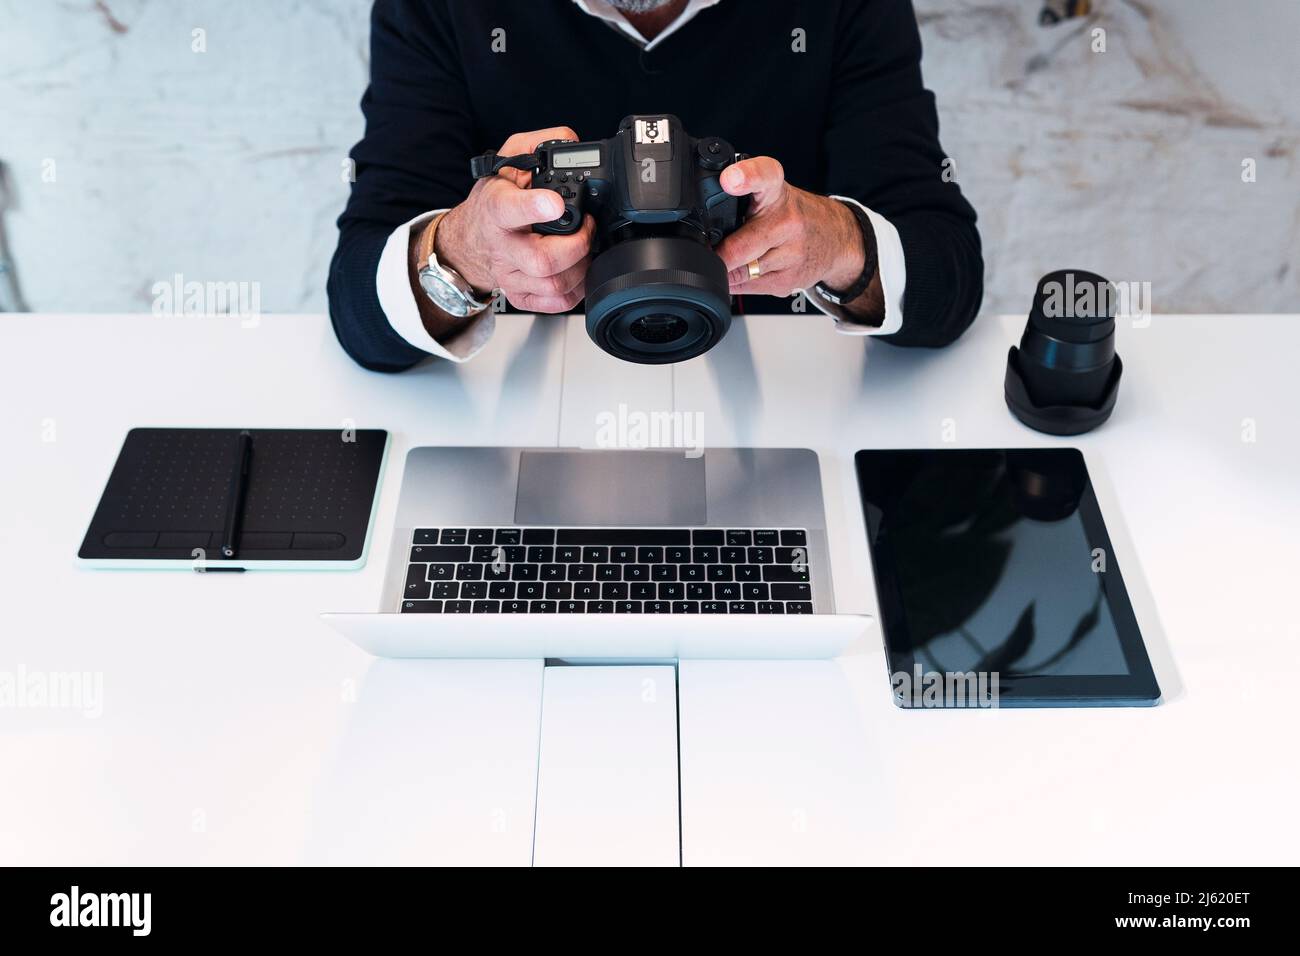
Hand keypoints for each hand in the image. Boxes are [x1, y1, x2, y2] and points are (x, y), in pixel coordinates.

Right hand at [433, 126, 594, 312]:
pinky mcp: (519, 295)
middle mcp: (502, 245)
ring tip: (583, 248)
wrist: (471, 238)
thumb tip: (571, 143)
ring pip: (553, 284)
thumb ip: (538, 146)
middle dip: (576, 246)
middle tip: (585, 228)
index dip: (534, 207)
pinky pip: (556, 302)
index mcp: (497, 207)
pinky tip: (575, 270)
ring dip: (581, 267)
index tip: (554, 203)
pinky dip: (575, 290)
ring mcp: (510, 274)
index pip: (510, 209)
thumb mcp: (509, 160)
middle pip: (542, 260)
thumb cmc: (495, 198)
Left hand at [715, 157, 866, 298]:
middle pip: (739, 247)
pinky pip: (747, 288)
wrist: (837, 239)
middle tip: (708, 253)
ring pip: (740, 273)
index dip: (745, 176)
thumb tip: (703, 236)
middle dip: (718, 255)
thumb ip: (739, 202)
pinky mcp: (789, 281)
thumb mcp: (771, 194)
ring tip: (739, 256)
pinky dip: (740, 282)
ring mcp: (791, 254)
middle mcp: (787, 221)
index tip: (730, 179)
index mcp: (776, 192)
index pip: (764, 176)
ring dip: (728, 269)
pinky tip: (752, 268)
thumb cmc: (793, 214)